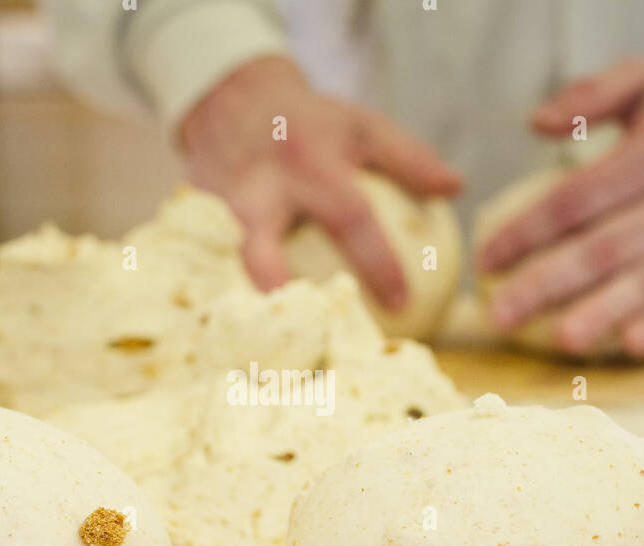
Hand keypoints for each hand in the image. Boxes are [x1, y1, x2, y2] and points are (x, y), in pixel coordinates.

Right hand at [179, 56, 461, 309]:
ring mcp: (214, 202)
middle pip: (260, 242)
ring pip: (220, 259)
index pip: (349, 216)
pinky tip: (244, 337)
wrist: (233, 100)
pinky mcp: (188, 218)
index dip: (377, 262)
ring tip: (265, 347)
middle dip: (280, 290)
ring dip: (239, 303)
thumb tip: (454, 188)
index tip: (401, 304)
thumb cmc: (312, 125)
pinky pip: (203, 263)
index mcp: (308, 160)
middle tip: (312, 333)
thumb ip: (408, 157)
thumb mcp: (362, 126)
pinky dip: (220, 298)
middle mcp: (258, 183)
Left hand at [477, 58, 643, 357]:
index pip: (575, 200)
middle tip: (500, 317)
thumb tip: (534, 125)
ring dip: (605, 312)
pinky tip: (632, 345)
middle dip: (548, 285)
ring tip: (562, 341)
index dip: (527, 231)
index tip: (486, 261)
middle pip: (604, 248)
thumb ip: (590, 94)